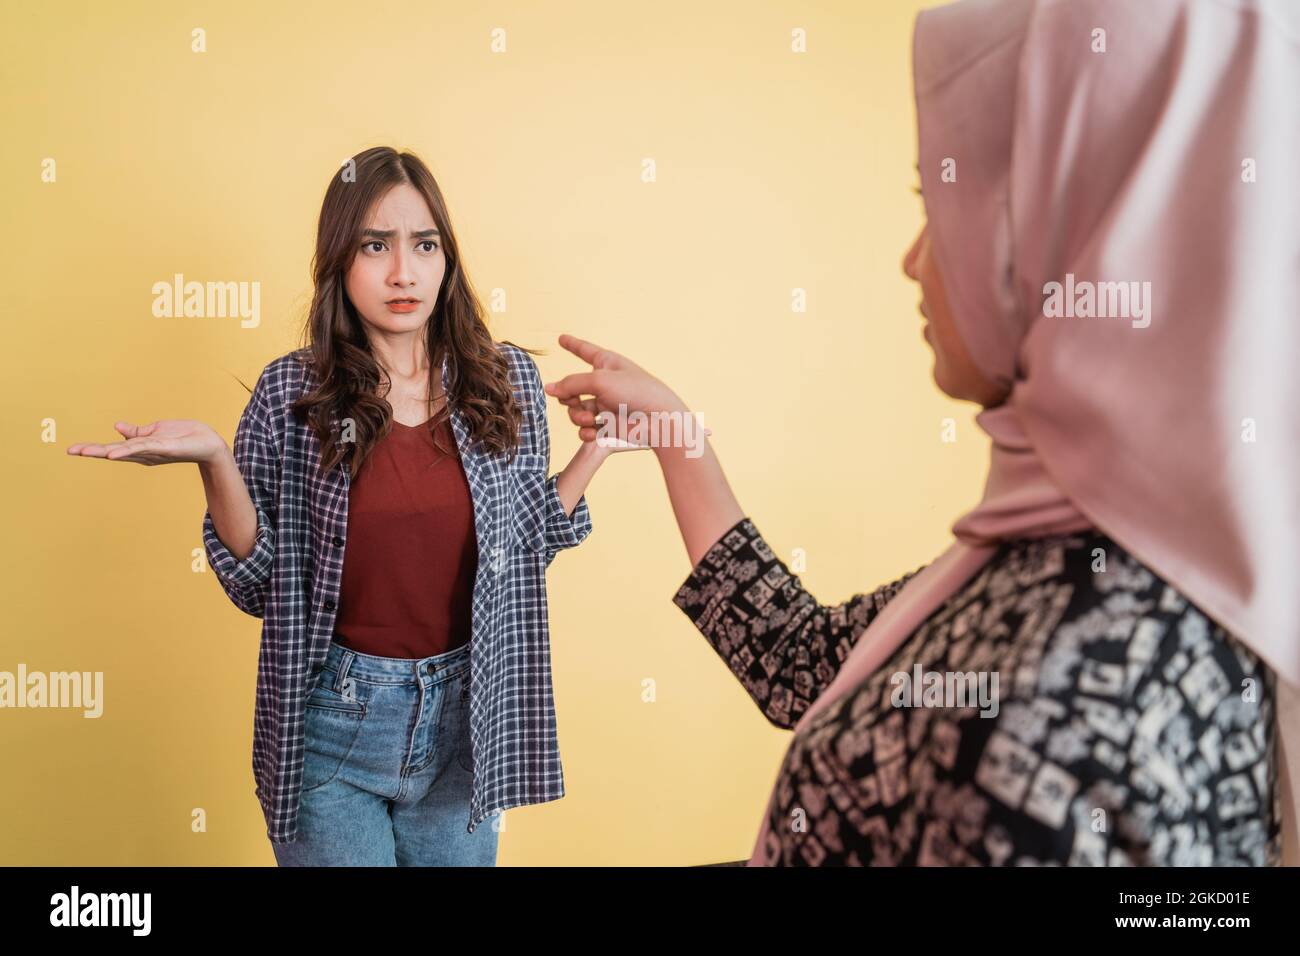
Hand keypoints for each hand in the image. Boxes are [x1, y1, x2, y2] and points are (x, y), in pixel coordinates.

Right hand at [66, 419, 227, 465]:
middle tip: (71, 451)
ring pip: (126, 451)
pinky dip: (128, 450)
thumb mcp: (156, 431)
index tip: (72, 449)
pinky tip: (113, 454)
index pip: (112, 448)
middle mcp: (144, 453)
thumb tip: (115, 426)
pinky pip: (144, 448)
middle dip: (92, 451)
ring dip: (106, 451)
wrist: (210, 443)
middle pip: (114, 452)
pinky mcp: (165, 448)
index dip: (93, 448)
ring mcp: (153, 451)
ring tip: (86, 452)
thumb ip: (136, 432)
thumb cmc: (185, 437)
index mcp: (139, 448)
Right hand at [544, 334, 704, 451]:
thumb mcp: (599, 380)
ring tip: (589, 419)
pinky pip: (585, 429)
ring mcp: (605, 405)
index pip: (585, 351)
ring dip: (577, 416)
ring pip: (575, 410)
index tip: (562, 338)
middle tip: (572, 401)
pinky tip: (594, 432)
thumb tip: (548, 389)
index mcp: (606, 364)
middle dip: (567, 396)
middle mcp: (604, 383)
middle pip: (571, 388)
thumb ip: (571, 383)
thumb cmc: (635, 391)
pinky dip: (586, 431)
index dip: (572, 344)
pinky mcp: (607, 425)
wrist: (658, 420)